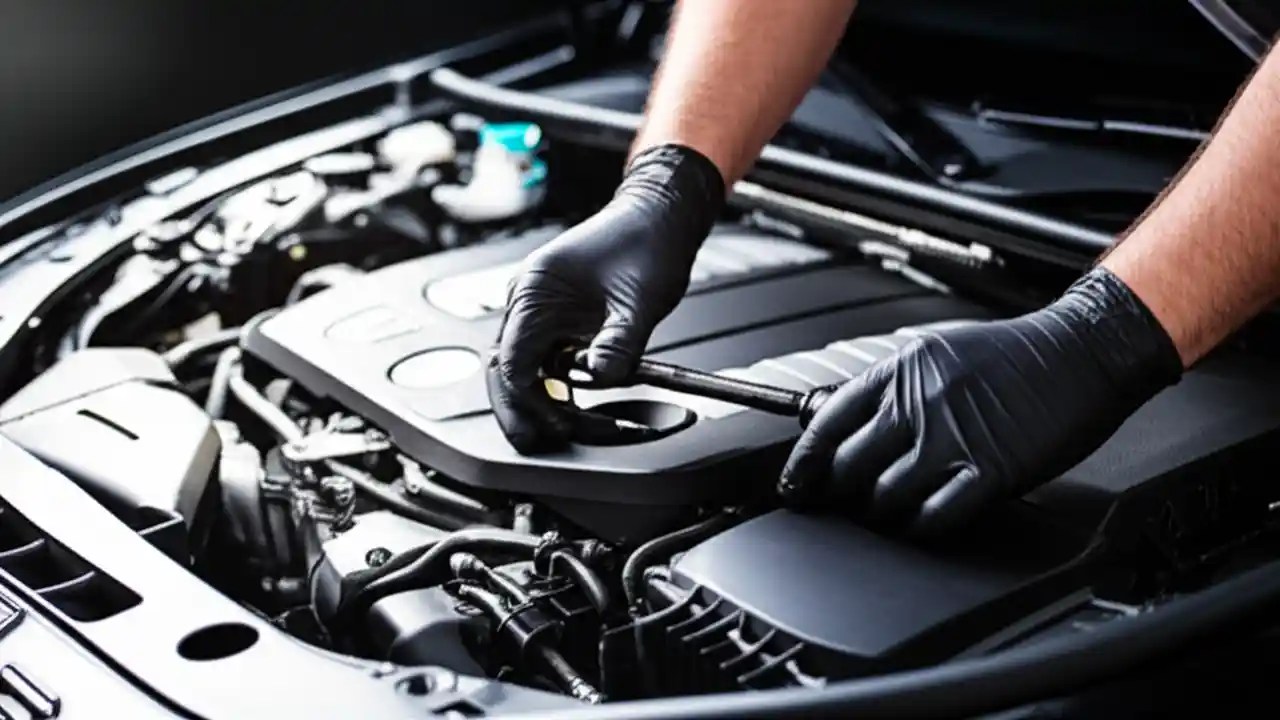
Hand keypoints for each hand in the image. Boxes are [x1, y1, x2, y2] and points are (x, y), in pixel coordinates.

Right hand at [487, 145, 724, 452]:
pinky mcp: (561, 319)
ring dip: (545, 401)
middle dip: (523, 410)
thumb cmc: (647, 242)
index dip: (528, 401)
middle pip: (508, 369)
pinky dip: (561, 387)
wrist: (662, 216)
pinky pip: (549, 360)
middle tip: (543, 441)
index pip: (513, 359)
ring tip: (573, 427)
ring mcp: (542, 310)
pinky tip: (580, 404)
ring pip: (528, 369)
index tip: (552, 427)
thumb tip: (599, 381)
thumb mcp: (640, 301)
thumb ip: (619, 345)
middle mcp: (530, 300)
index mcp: (536, 290)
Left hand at [778, 267, 1183, 536]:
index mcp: (900, 370)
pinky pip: (934, 515)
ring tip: (886, 513)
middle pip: (847, 465)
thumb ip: (892, 384)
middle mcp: (918, 403)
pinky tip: (919, 523)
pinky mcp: (990, 471)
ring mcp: (953, 439)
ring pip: (884, 496)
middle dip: (838, 492)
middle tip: (843, 502)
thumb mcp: (937, 350)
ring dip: (879, 514)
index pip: (827, 421)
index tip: (794, 484)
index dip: (803, 462)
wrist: (1081, 350)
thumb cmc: (1014, 353)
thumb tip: (845, 416)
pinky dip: (918, 526)